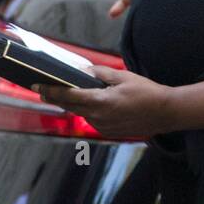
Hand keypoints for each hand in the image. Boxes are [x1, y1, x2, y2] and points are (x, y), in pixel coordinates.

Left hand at [38, 67, 175, 139]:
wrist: (165, 113)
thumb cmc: (147, 92)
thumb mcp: (123, 76)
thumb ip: (100, 73)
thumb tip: (83, 71)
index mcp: (101, 102)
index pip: (69, 96)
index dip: (51, 91)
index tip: (38, 86)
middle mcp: (99, 117)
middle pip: (70, 106)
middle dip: (56, 98)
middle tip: (44, 90)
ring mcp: (104, 127)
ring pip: (81, 114)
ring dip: (74, 105)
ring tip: (68, 95)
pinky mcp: (109, 132)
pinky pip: (92, 120)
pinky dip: (88, 112)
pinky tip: (92, 104)